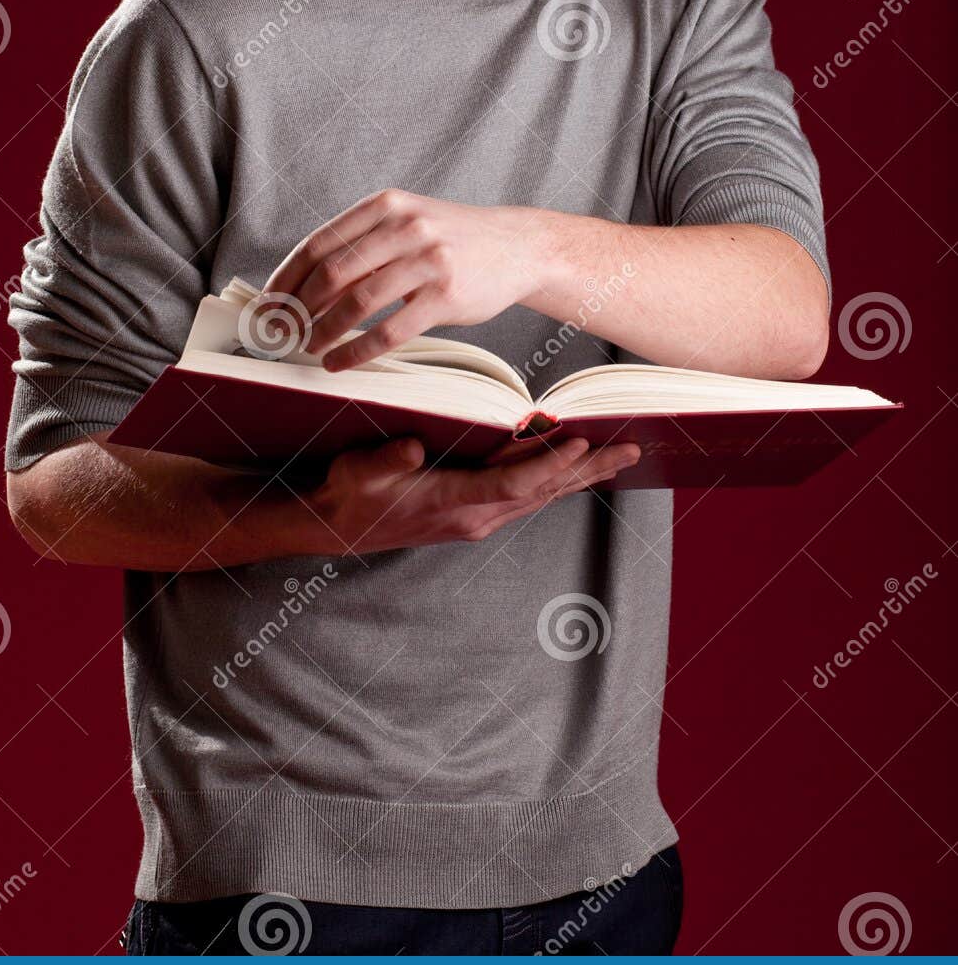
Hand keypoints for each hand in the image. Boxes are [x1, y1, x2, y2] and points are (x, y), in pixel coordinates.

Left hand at [257, 188, 546, 370]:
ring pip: (357, 303)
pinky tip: (339, 363)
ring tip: (307, 347)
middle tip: (280, 332)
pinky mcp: (446, 296)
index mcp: (386, 206)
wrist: (518, 247)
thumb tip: (302, 283)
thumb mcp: (407, 221)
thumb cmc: (452, 240)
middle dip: (297, 308)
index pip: (319, 243)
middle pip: (331, 273)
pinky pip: (389, 331)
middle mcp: (405, 227)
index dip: (286, 277)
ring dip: (322, 331)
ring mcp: (428, 260)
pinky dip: (356, 352)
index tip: (267, 303)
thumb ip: (362, 242)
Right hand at [308, 433, 640, 555]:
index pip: (515, 483)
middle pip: (543, 491)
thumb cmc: (348, 491)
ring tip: (620, 457)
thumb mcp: (359, 471)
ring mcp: (476, 519)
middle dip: (589, 469)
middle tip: (632, 448)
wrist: (333, 525)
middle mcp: (474, 516)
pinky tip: (576, 471)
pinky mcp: (473, 514)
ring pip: (540, 496)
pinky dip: (556, 481)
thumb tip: (411, 448)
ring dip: (581, 476)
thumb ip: (387, 461)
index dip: (550, 463)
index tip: (581, 439)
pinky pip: (526, 497)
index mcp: (454, 503)